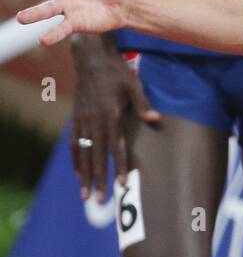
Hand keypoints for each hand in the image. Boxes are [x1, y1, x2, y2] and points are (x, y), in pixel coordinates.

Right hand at [69, 36, 160, 201]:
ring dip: (84, 174)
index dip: (120, 166)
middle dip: (99, 179)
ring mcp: (83, 119)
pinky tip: (78, 173)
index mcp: (110, 114)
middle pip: (96, 156)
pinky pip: (73, 142)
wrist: (91, 56)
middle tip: (99, 200)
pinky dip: (75, 159)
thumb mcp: (134, 85)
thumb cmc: (117, 70)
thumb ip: (143, 105)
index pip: (115, 147)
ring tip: (84, 194)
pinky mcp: (77, 117)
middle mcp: (94, 120)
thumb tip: (156, 120)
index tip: (122, 184)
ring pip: (82, 153)